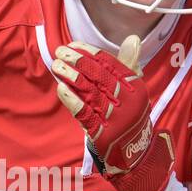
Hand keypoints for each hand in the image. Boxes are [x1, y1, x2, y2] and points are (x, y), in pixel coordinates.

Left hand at [51, 34, 173, 190]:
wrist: (134, 152)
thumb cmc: (130, 115)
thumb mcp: (133, 91)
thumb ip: (129, 64)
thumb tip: (132, 38)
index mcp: (135, 87)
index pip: (110, 64)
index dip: (90, 52)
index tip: (74, 44)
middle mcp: (127, 101)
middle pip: (98, 76)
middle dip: (76, 61)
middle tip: (60, 51)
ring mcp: (114, 118)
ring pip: (88, 92)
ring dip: (69, 76)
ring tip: (56, 65)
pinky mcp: (101, 133)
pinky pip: (83, 113)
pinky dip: (71, 99)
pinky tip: (60, 88)